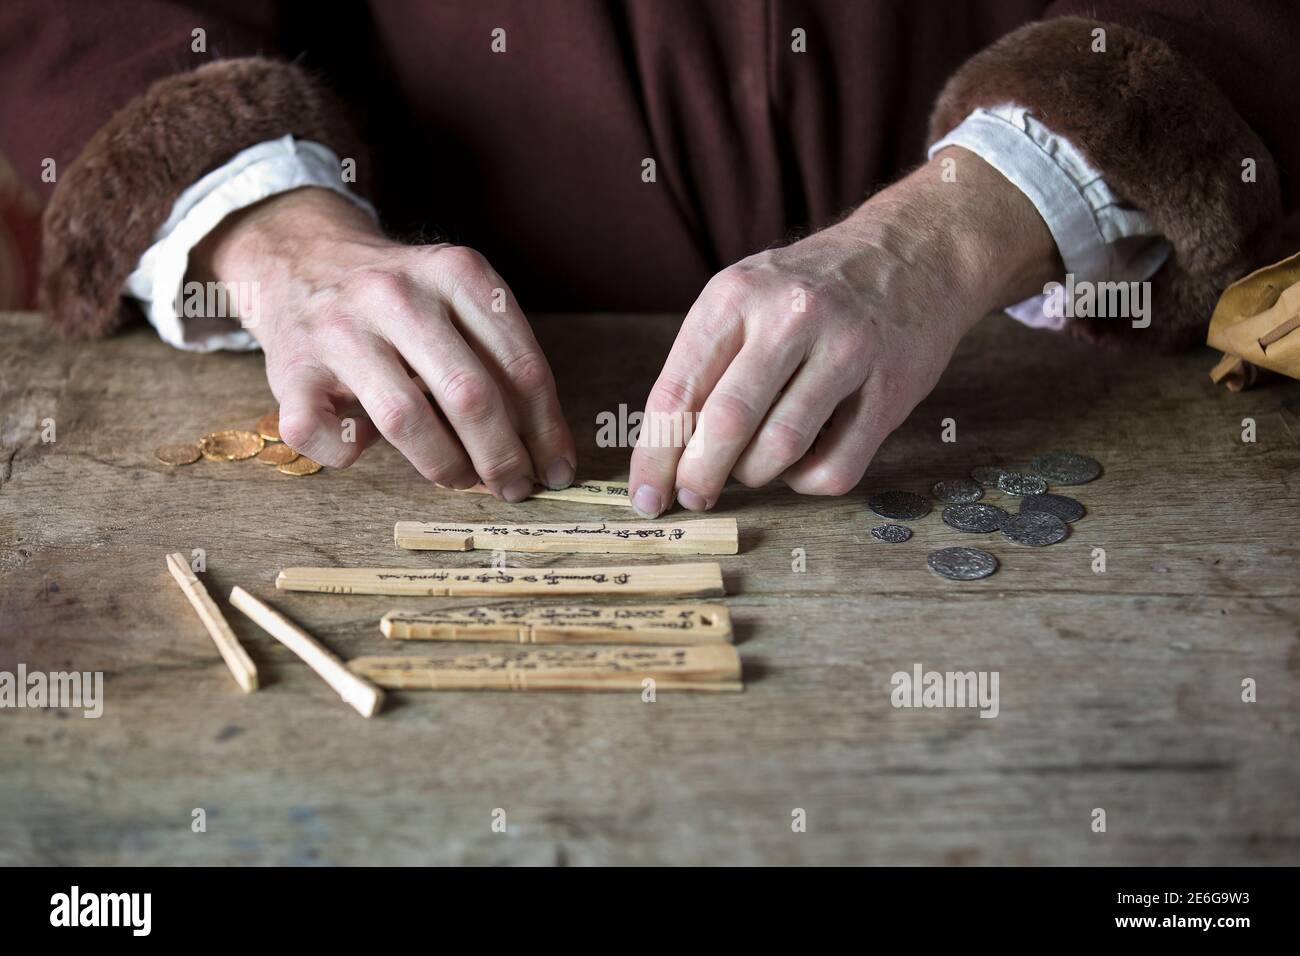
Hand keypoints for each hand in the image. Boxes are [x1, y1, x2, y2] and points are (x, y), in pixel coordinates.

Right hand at [190, 188, 575, 499]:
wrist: (300, 256)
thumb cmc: (399, 299)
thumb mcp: (457, 297)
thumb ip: (498, 357)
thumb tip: (543, 449)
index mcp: (455, 272)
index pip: (519, 364)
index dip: (546, 428)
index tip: (558, 467)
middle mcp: (396, 294)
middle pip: (469, 394)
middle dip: (503, 456)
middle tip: (516, 487)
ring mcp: (339, 329)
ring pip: (405, 418)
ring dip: (444, 465)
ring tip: (462, 480)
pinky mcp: (290, 367)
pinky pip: (328, 435)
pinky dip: (350, 455)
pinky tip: (364, 446)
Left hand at [628, 147, 1059, 515]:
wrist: (913, 252)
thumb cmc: (809, 289)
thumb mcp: (744, 297)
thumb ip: (704, 366)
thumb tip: (662, 455)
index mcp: (736, 295)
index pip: (677, 391)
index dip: (654, 457)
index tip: (646, 497)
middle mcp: (791, 317)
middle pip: (727, 422)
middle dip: (699, 476)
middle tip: (693, 498)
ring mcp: (846, 350)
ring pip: (781, 449)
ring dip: (755, 476)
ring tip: (752, 468)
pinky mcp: (889, 388)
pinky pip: (836, 467)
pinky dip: (807, 482)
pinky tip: (802, 464)